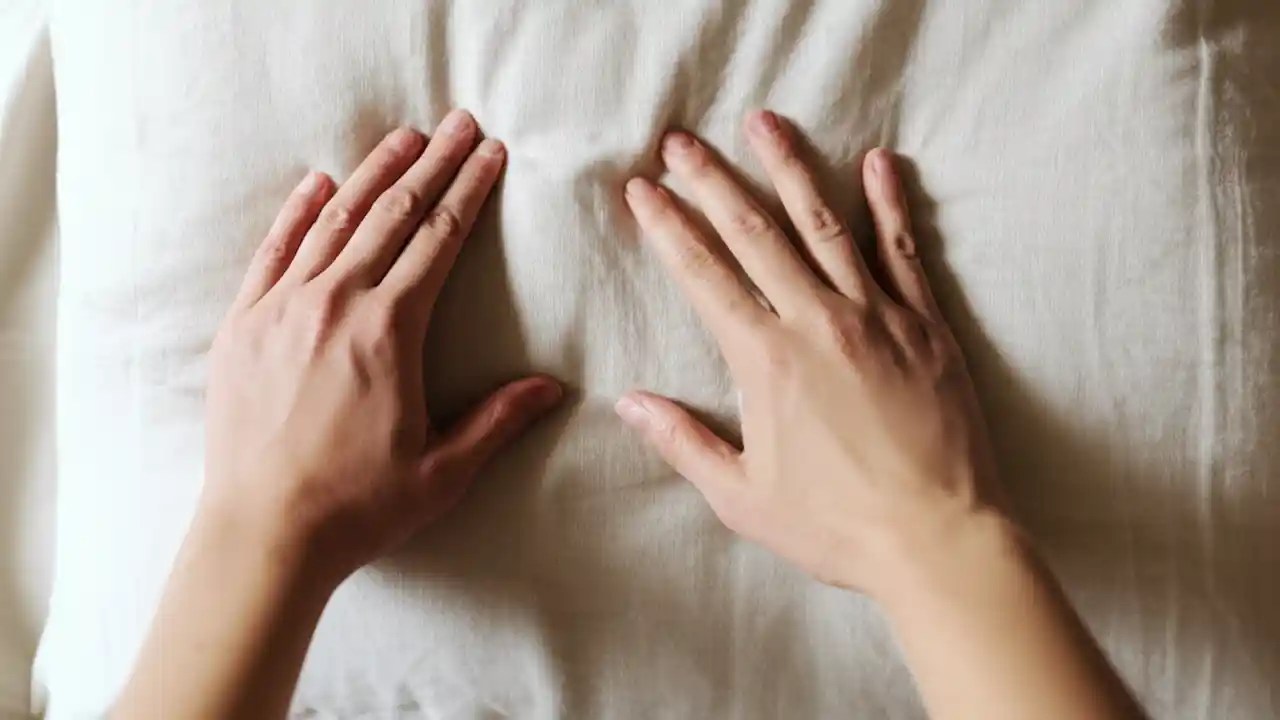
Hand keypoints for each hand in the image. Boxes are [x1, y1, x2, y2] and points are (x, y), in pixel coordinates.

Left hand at [204, 111, 561, 584]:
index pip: (439, 240)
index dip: (469, 191)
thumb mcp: (443, 470)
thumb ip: (497, 420)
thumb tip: (550, 387)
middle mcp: (335, 303)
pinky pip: (273, 251)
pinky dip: (298, 212)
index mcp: (389, 331)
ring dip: (373, 173)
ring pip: (335, 220)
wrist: (262, 533)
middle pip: (393, 214)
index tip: (490, 153)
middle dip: (433, 164)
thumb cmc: (357, 506)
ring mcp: (282, 308)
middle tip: (459, 124)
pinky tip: (318, 183)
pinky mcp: (243, 324)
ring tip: (404, 137)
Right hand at [619, 111, 1006, 598]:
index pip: (703, 276)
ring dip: (789, 168)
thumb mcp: (742, 497)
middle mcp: (817, 322)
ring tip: (763, 124)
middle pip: (754, 233)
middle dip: (712, 181)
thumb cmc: (837, 526)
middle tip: (680, 141)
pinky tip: (878, 162)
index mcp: (766, 363)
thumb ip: (683, 442)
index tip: (642, 189)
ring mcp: (876, 316)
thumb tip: (628, 403)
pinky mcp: (925, 324)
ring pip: (824, 223)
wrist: (940, 540)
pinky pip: (903, 249)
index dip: (668, 227)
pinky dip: (888, 203)